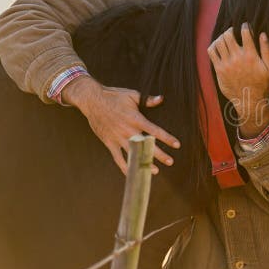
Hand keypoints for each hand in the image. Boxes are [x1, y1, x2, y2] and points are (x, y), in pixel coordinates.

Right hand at [62, 75, 180, 174]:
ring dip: (144, 162)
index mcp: (135, 118)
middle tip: (170, 161)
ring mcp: (117, 137)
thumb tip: (161, 99)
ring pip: (133, 154)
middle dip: (159, 154)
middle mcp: (127, 130)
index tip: (176, 145)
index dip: (166, 138)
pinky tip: (132, 173)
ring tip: (155, 171)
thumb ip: (148, 99)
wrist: (91, 100)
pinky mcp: (108, 142)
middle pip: (146, 145)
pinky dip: (124, 166)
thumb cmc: (114, 96)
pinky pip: (117, 157)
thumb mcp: (132, 95)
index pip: (154, 131)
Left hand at [207, 23, 268, 137]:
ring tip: (226, 38)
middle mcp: (237, 58)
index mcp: (251, 56)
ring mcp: (226, 64)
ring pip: (219, 42)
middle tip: (234, 31)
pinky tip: (219, 47)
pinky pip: (211, 52)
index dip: (245, 26)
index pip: (245, 33)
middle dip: (231, 30)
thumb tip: (263, 34)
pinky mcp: (219, 70)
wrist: (249, 101)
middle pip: (228, 35)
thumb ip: (267, 50)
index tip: (245, 26)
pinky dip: (214, 46)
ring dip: (222, 37)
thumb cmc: (262, 84)